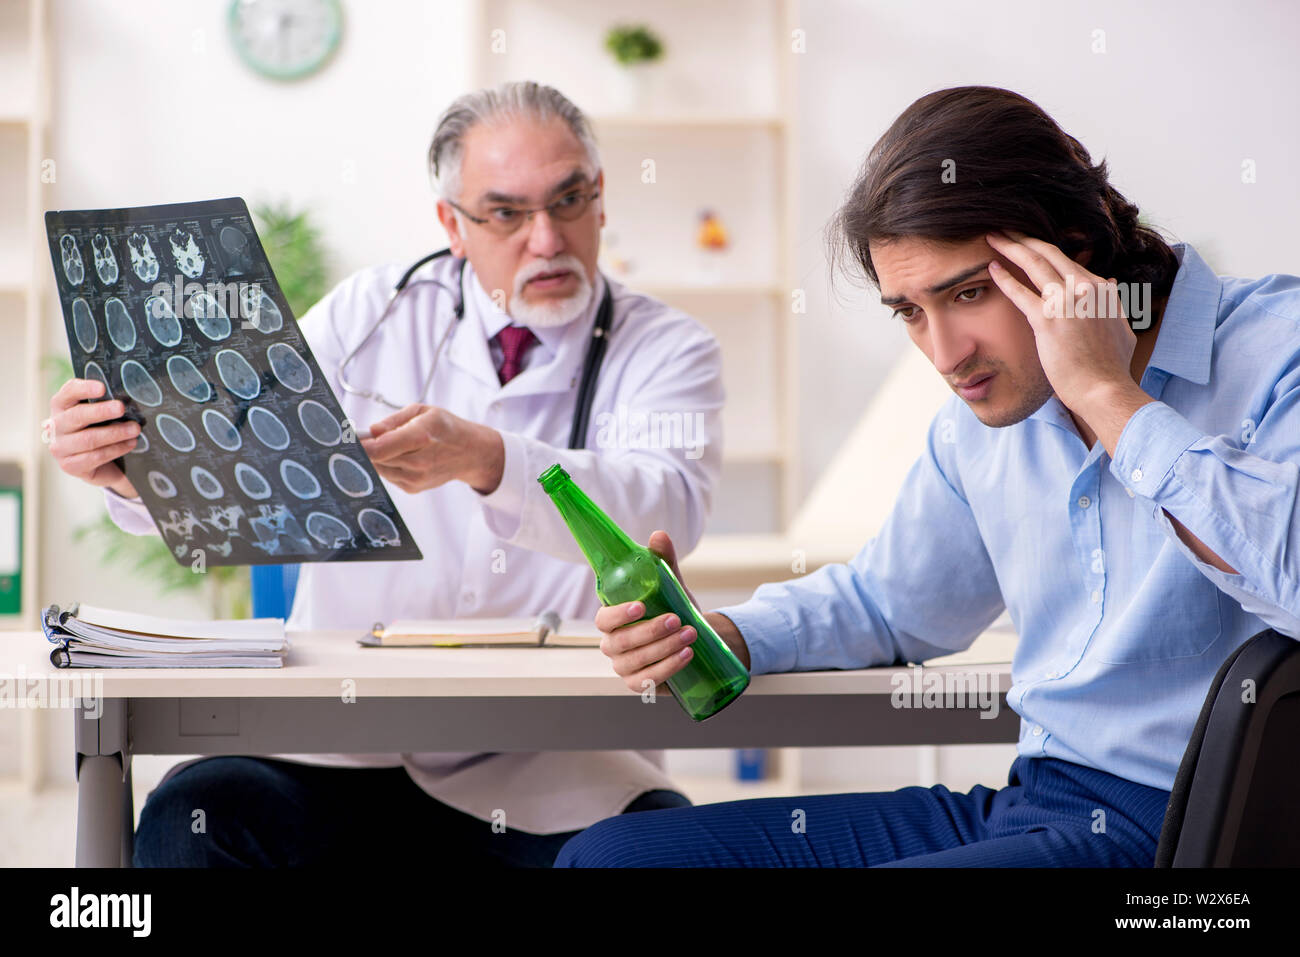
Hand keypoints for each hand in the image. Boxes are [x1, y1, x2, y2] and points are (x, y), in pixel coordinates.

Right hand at [47, 378, 139, 497]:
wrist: (100, 465)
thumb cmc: (101, 431)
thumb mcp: (102, 415)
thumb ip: (107, 403)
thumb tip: (128, 394)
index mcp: (62, 406)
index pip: (69, 392)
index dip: (84, 388)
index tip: (102, 388)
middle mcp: (56, 426)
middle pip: (77, 416)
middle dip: (101, 411)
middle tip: (121, 408)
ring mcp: (60, 447)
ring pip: (88, 438)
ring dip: (115, 433)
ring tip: (135, 429)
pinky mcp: (70, 465)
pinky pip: (94, 456)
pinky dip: (115, 449)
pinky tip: (130, 443)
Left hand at [360, 404, 503, 494]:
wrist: (470, 453)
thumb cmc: (446, 428)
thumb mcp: (423, 412)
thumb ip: (394, 421)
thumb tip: (371, 431)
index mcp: (421, 436)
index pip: (380, 448)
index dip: (359, 444)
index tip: (346, 437)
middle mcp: (419, 461)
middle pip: (375, 459)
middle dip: (365, 448)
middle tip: (358, 437)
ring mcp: (416, 478)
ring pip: (379, 468)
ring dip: (376, 457)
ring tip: (388, 444)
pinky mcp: (413, 488)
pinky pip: (388, 476)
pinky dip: (387, 465)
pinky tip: (399, 456)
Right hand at [595, 531, 700, 694]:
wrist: (693, 638)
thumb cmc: (673, 609)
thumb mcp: (670, 585)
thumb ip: (663, 562)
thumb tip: (658, 535)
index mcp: (612, 620)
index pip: (603, 620)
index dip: (618, 615)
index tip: (641, 606)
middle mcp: (612, 645)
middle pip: (622, 642)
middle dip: (651, 631)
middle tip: (677, 620)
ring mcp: (624, 667)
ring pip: (637, 661)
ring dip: (664, 648)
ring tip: (690, 634)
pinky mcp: (639, 684)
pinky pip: (647, 680)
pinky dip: (667, 668)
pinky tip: (686, 655)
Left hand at [985, 230, 1136, 412]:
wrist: (1104, 389)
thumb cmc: (1111, 366)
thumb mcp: (1120, 327)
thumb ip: (1112, 303)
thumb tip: (1109, 284)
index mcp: (1100, 289)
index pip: (1067, 261)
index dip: (1044, 250)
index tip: (1027, 243)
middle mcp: (1084, 288)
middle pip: (1048, 252)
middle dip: (1023, 237)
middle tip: (1004, 228)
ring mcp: (1066, 302)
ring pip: (1033, 263)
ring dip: (1010, 246)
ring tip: (993, 236)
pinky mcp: (1047, 320)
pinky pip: (1020, 292)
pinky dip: (1004, 278)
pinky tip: (991, 268)